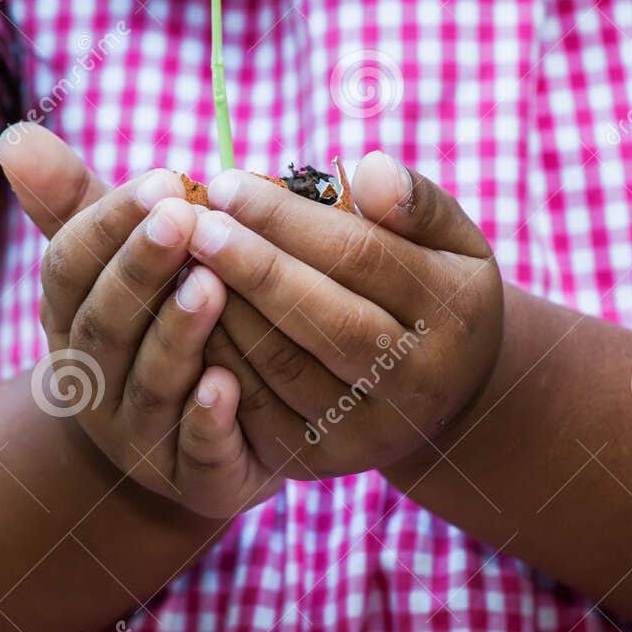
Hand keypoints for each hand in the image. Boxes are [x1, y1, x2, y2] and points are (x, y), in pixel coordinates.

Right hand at [0, 124, 282, 517]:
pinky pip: (193, 453)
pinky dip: (206, 421)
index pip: (70, 268)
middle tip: (182, 216)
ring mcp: (138, 437)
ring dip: (177, 333)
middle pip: (105, 323)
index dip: (110, 224)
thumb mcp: (118, 266)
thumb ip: (78, 205)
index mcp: (70, 321)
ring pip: (151, 384)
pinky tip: (226, 384)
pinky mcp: (193, 481)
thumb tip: (15, 134)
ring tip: (211, 284)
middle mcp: (93, 382)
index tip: (162, 178)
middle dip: (141, 268)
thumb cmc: (157, 328)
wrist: (188, 448)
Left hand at [190, 152, 502, 479]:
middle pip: (323, 318)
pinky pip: (253, 410)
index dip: (287, 220)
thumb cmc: (432, 290)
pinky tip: (181, 316)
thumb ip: (414, 201)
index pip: (361, 257)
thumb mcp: (450, 240)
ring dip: (222, 311)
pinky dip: (213, 359)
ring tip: (177, 262)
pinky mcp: (319, 462)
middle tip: (191, 224)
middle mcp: (418, 382)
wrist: (442, 398)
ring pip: (282, 367)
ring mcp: (368, 432)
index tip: (225, 184)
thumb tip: (369, 169)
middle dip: (249, 267)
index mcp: (454, 314)